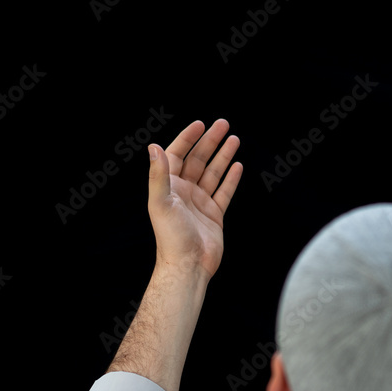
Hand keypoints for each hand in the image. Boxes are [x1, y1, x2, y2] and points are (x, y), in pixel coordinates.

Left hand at [147, 119, 242, 280]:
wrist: (188, 265)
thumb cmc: (171, 237)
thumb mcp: (160, 202)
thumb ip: (158, 175)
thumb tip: (154, 147)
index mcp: (169, 187)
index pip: (177, 154)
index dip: (188, 138)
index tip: (200, 124)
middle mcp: (184, 192)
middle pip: (198, 160)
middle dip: (210, 142)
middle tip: (223, 124)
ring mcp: (200, 203)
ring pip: (213, 173)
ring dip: (223, 156)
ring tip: (234, 139)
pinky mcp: (214, 214)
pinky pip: (224, 192)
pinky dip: (230, 178)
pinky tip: (237, 165)